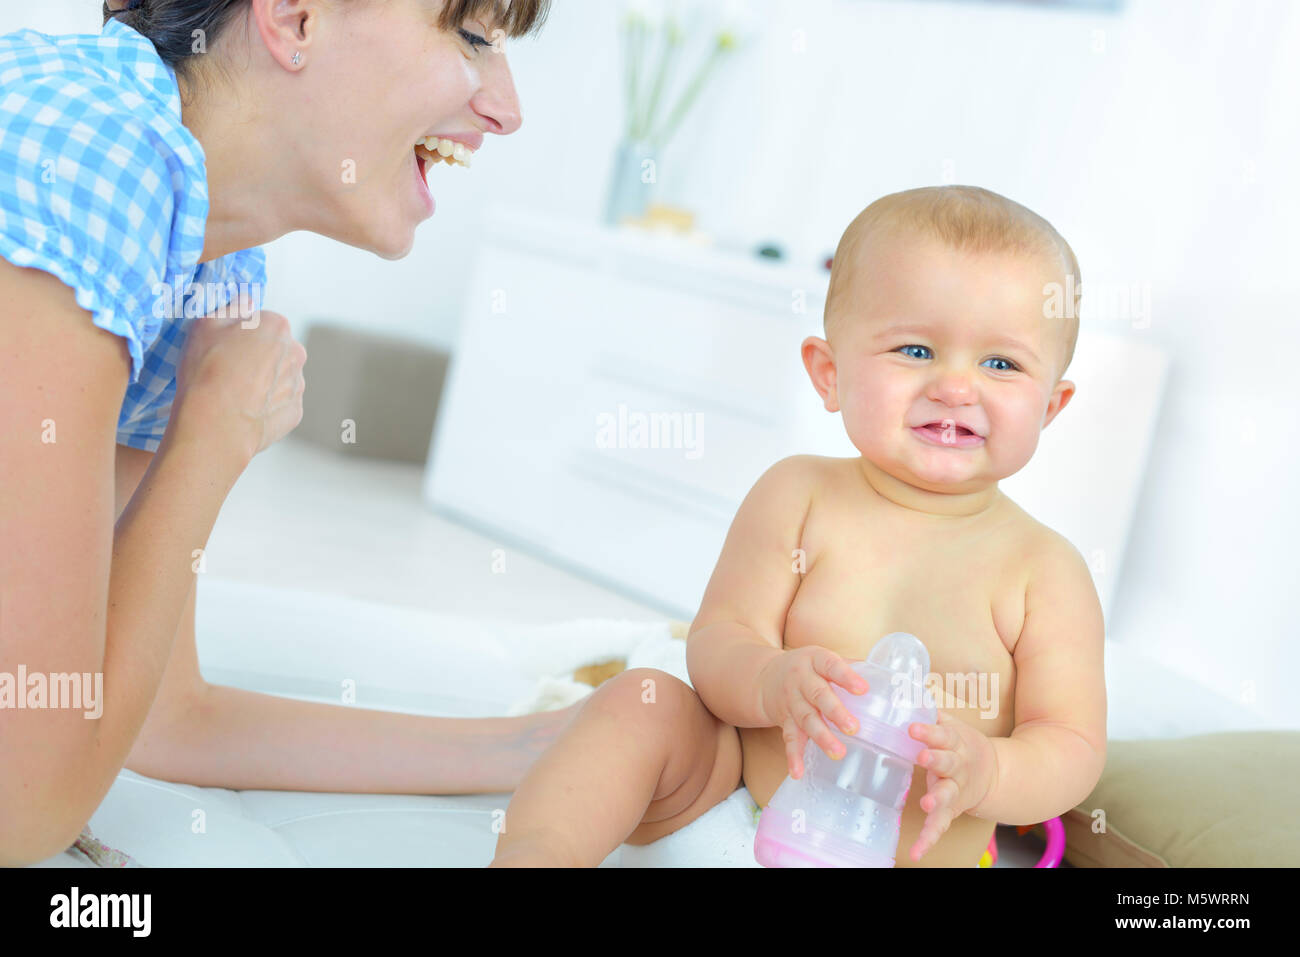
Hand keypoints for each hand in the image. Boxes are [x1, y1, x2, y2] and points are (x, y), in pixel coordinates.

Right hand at [169, 293, 306, 466]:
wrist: (215, 425)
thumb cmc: (207, 371)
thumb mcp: (205, 324)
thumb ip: (231, 307)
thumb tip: (246, 300)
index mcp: (277, 326)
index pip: (261, 321)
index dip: (240, 333)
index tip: (224, 347)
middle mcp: (296, 353)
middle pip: (274, 349)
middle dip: (257, 356)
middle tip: (228, 372)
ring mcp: (298, 384)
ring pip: (279, 377)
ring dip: (263, 381)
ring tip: (235, 395)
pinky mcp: (295, 412)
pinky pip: (280, 403)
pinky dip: (266, 406)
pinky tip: (245, 411)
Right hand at [758, 646, 868, 778]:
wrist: (765, 677)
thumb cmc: (807, 668)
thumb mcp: (823, 659)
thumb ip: (850, 668)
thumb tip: (889, 679)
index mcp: (815, 661)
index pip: (831, 666)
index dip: (846, 677)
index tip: (863, 689)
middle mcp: (800, 680)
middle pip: (818, 695)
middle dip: (835, 712)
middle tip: (854, 728)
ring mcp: (791, 701)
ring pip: (806, 719)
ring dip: (821, 737)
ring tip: (838, 753)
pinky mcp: (784, 720)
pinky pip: (789, 738)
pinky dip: (793, 756)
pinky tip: (798, 772)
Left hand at [905, 711, 997, 861]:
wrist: (993, 773)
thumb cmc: (960, 744)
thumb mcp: (951, 725)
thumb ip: (929, 712)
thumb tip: (902, 687)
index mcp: (955, 743)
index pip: (942, 734)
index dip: (929, 731)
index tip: (913, 728)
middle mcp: (957, 767)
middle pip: (947, 763)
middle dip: (936, 759)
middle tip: (923, 757)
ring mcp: (955, 790)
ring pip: (947, 795)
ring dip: (936, 799)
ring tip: (925, 805)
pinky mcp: (952, 811)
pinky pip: (940, 827)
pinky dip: (928, 840)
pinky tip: (916, 852)